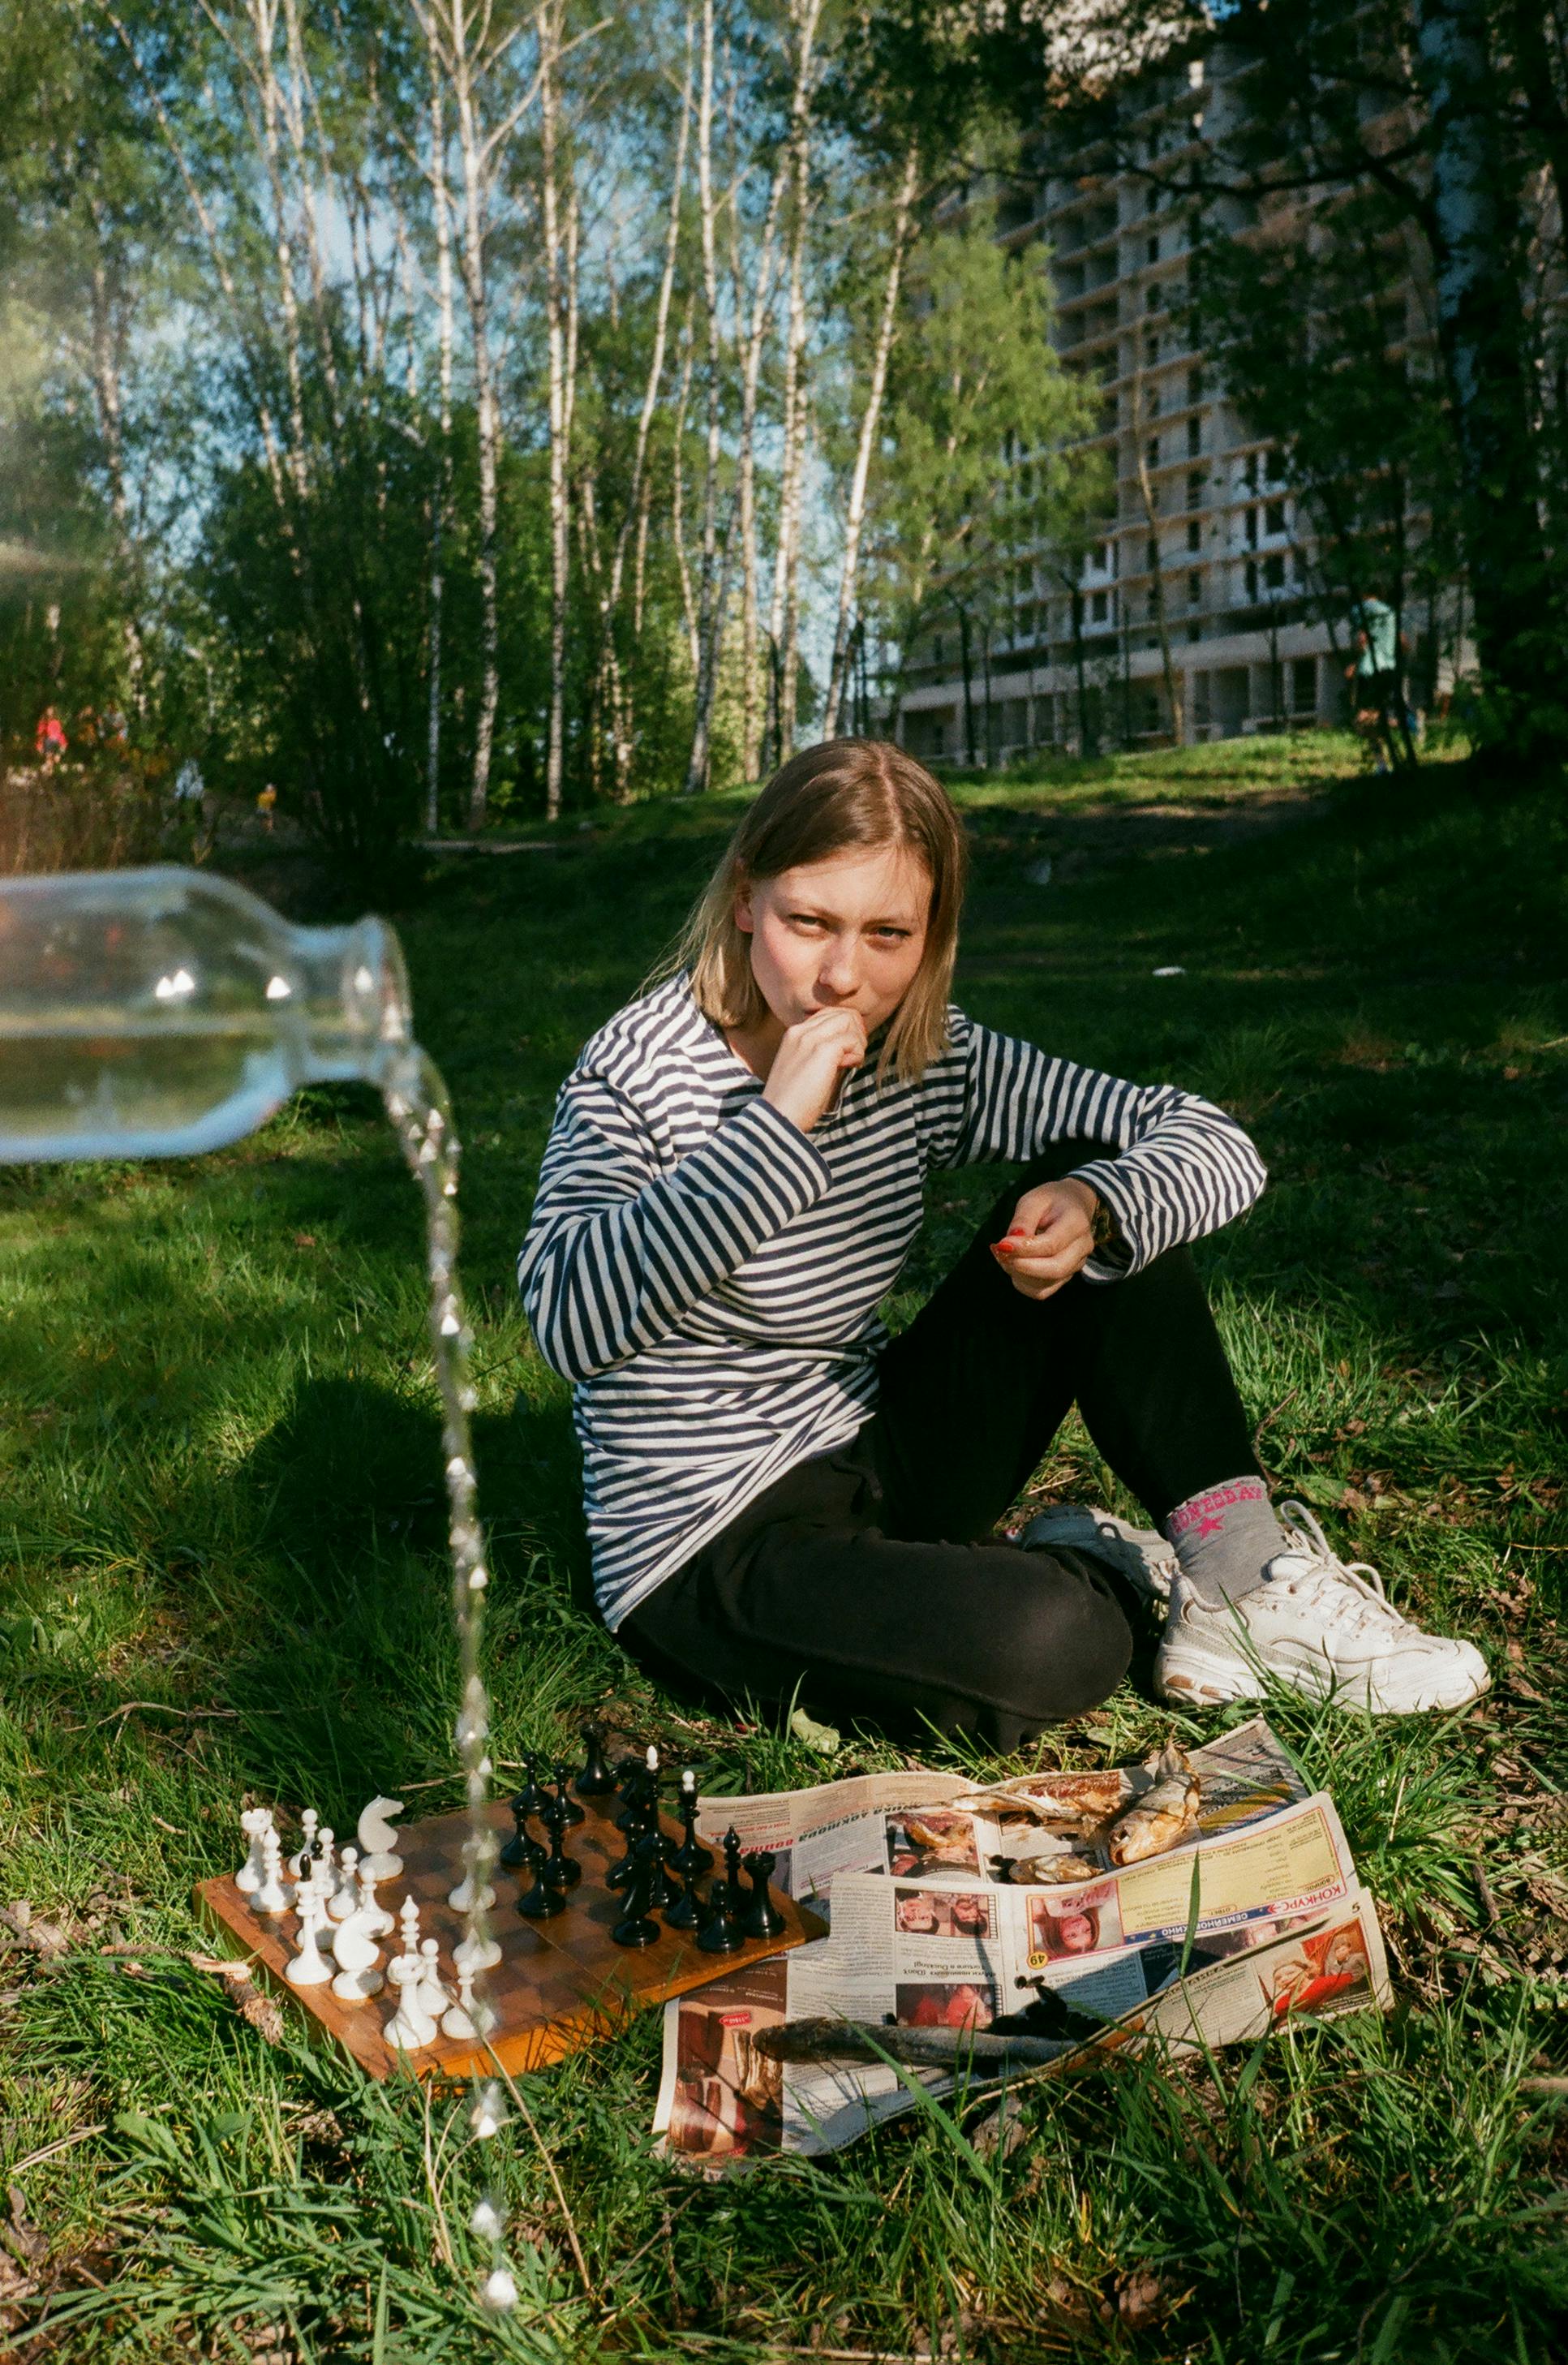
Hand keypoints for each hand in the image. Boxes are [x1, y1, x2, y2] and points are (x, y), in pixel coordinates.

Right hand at [762, 1007, 867, 1133]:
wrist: (779, 1116)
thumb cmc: (794, 1100)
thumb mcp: (805, 1068)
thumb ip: (823, 1053)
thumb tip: (849, 1047)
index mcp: (794, 1033)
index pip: (828, 1014)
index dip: (845, 1028)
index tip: (849, 1049)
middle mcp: (801, 1031)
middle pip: (842, 1013)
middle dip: (856, 1031)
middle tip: (856, 1054)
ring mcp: (811, 1038)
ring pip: (849, 1021)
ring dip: (858, 1041)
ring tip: (852, 1062)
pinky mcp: (823, 1050)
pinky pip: (852, 1040)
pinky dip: (857, 1053)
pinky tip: (849, 1067)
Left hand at [990, 1179, 1099, 1300]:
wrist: (1072, 1206)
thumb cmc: (1051, 1201)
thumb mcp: (1034, 1200)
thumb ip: (1023, 1220)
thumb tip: (1009, 1244)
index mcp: (1077, 1223)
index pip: (1052, 1244)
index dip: (1024, 1249)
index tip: (1000, 1244)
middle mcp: (1082, 1248)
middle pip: (1054, 1269)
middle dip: (1021, 1266)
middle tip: (999, 1252)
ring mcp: (1076, 1265)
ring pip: (1045, 1285)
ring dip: (1018, 1275)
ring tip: (1003, 1255)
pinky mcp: (1065, 1276)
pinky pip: (1042, 1291)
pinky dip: (1022, 1282)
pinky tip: (1012, 1264)